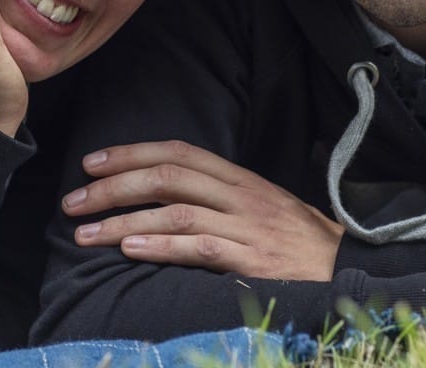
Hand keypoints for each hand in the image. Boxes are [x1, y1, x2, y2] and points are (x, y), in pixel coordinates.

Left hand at [62, 140, 344, 279]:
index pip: (178, 152)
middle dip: (113, 187)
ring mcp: (248, 227)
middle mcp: (242, 195)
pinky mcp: (254, 260)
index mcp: (241, 178)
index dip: (130, 154)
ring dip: (123, 222)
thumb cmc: (300, 244)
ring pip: (175, 212)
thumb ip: (218, 198)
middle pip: (167, 177)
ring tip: (86, 235)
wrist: (352, 272)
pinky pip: (200, 247)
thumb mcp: (261, 207)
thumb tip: (162, 199)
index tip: (91, 164)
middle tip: (74, 202)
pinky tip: (129, 251)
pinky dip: (161, 247)